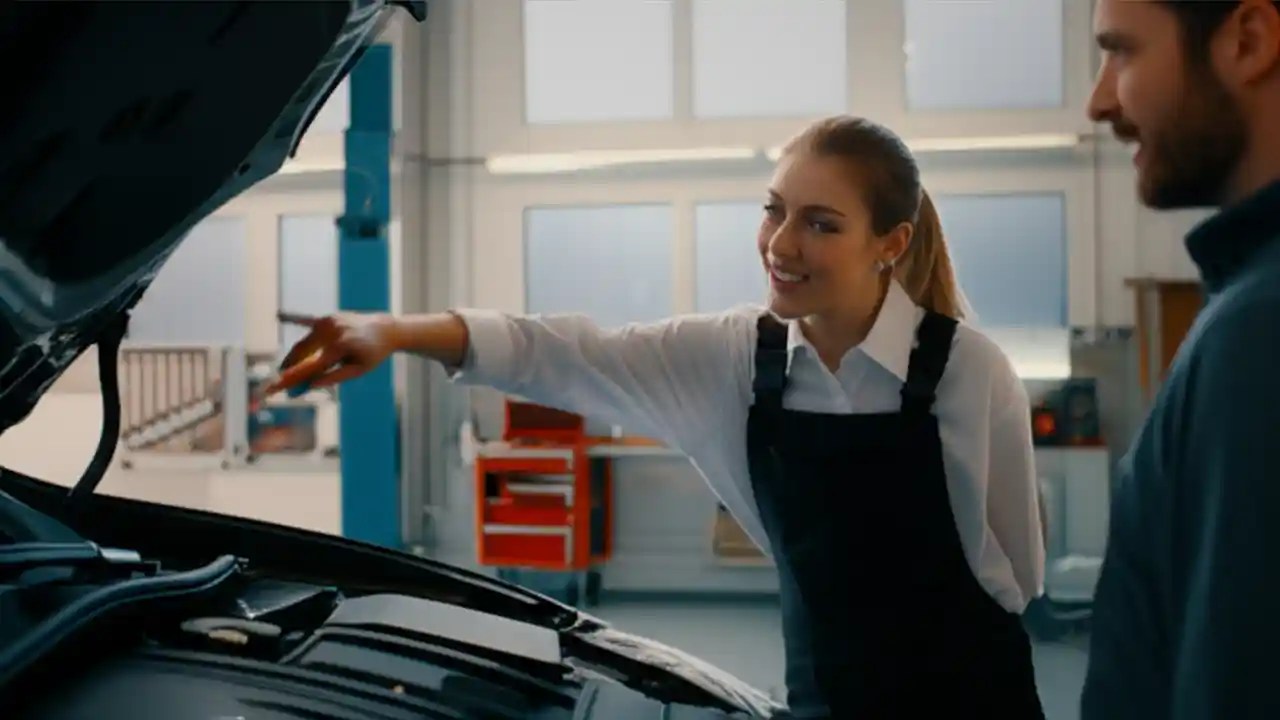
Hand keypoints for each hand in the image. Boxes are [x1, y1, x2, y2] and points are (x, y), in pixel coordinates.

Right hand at [265, 312, 400, 395]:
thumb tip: (310, 384)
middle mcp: (332, 332)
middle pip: (301, 353)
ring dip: (294, 357)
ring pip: (303, 342)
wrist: (386, 330)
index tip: (274, 388)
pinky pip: (306, 319)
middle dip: (288, 368)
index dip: (290, 379)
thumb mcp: (358, 370)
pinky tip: (278, 315)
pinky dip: (292, 318)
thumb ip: (335, 377)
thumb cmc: (372, 354)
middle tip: (278, 382)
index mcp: (340, 348)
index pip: (309, 367)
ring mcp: (329, 322)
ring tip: (286, 370)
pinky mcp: (328, 317)